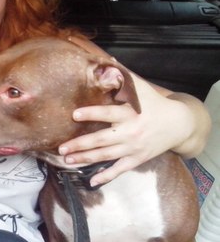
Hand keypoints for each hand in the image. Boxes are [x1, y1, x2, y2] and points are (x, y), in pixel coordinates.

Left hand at [58, 75, 192, 185]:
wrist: (178, 124)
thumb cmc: (154, 103)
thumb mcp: (140, 88)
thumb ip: (122, 76)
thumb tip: (107, 59)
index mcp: (129, 113)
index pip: (107, 113)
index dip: (91, 114)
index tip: (74, 114)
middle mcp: (130, 132)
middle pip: (102, 140)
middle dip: (80, 144)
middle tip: (62, 148)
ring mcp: (133, 148)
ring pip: (106, 155)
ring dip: (85, 159)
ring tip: (67, 160)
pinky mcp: (137, 159)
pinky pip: (119, 170)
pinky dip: (106, 176)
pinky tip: (91, 181)